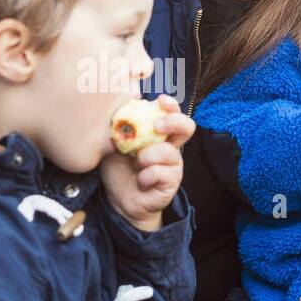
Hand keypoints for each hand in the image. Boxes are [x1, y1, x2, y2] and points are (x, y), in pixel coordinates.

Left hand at [99, 94, 193, 232]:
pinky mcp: (172, 182)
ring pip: (168, 152)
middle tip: (156, 126)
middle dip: (174, 122)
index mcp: (157, 133)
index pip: (172, 113)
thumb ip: (120, 126)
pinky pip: (161, 173)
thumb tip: (122, 105)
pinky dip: (146, 176)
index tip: (160, 100)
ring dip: (147, 156)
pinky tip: (140, 181)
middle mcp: (169, 146)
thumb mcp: (113, 143)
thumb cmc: (118, 167)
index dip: (170, 104)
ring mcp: (173, 165)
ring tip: (135, 164)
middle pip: (187, 127)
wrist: (119, 199)